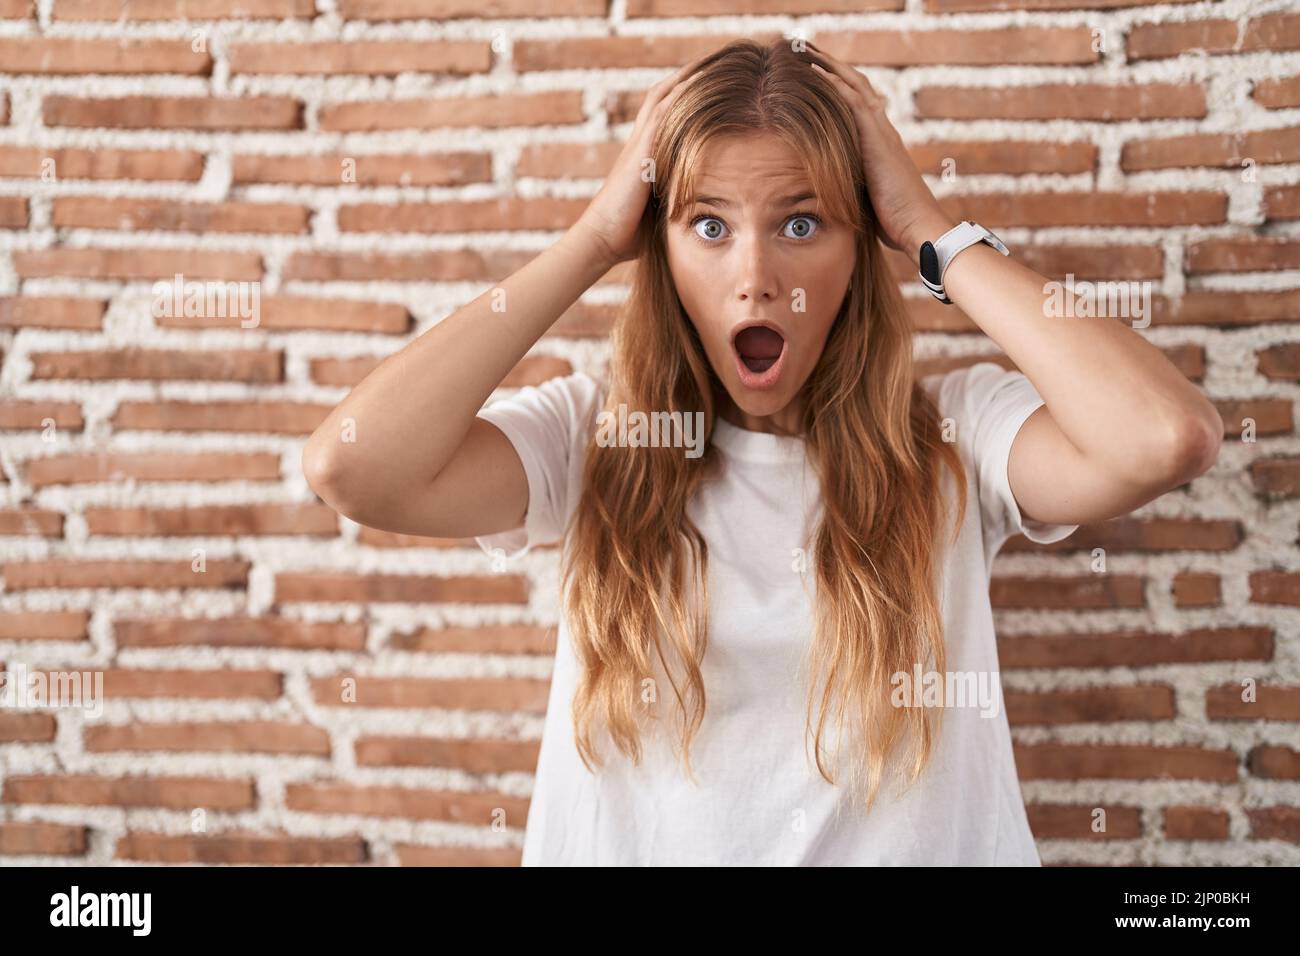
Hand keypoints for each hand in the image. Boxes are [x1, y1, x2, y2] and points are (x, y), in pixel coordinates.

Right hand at [572, 53, 711, 268]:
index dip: (682, 95)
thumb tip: (704, 208)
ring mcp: (639, 145)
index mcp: (643, 154)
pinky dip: (679, 97)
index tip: (707, 82)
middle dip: (686, 77)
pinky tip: (698, 83)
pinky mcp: (641, 153)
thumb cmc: (630, 235)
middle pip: (662, 96)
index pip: (664, 112)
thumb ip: (675, 197)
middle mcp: (639, 142)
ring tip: (710, 62)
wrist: (602, 239)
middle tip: (712, 61)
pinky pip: (662, 115)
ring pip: (662, 99)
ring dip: (686, 79)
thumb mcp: (660, 209)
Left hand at [802, 41, 954, 255]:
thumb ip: (851, 186)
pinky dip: (835, 85)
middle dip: (832, 69)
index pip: (860, 106)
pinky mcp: (877, 139)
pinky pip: (854, 102)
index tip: (817, 76)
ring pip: (855, 87)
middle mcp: (882, 131)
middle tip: (807, 54)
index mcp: (881, 144)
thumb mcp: (867, 199)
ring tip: (806, 52)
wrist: (917, 226)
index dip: (840, 89)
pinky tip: (816, 72)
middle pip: (857, 88)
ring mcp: (881, 132)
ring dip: (830, 68)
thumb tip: (828, 194)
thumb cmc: (894, 223)